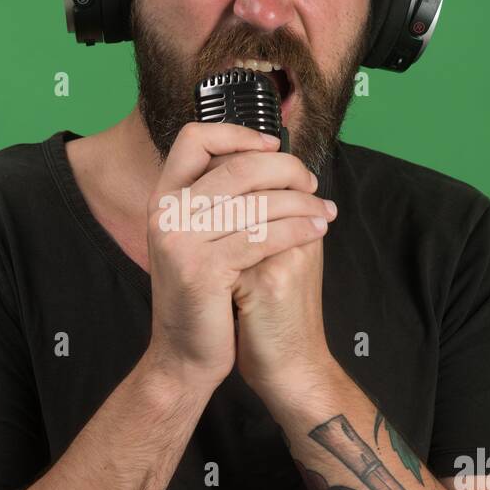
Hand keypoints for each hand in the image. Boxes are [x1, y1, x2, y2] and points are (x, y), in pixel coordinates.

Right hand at [145, 122, 330, 393]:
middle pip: (237, 166)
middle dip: (286, 170)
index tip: (273, 147)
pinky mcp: (202, 270)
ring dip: (302, 204)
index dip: (237, 134)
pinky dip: (298, 230)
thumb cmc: (204, 297)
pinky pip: (262, 237)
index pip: (194, 139)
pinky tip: (316, 234)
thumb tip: (267, 158)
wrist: (184, 356)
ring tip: (324, 213)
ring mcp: (180, 241)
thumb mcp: (199, 240)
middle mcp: (165, 213)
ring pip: (256, 202)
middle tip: (311, 184)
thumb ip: (218, 201)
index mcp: (164, 199)